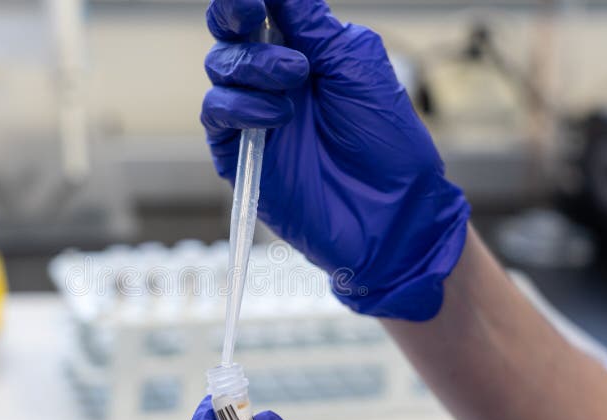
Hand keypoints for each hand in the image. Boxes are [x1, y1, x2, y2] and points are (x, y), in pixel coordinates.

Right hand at [202, 0, 469, 319]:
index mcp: (304, 54)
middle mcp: (274, 82)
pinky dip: (241, 106)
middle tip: (254, 14)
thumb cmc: (387, 142)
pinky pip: (217, 115)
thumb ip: (314, 24)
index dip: (247, 0)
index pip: (262, 15)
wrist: (389, 212)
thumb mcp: (356, 66)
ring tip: (293, 80)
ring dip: (252, 65)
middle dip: (234, 17)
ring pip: (220, 70)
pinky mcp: (240, 154)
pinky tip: (278, 116)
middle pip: (231, 37)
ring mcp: (254, 117)